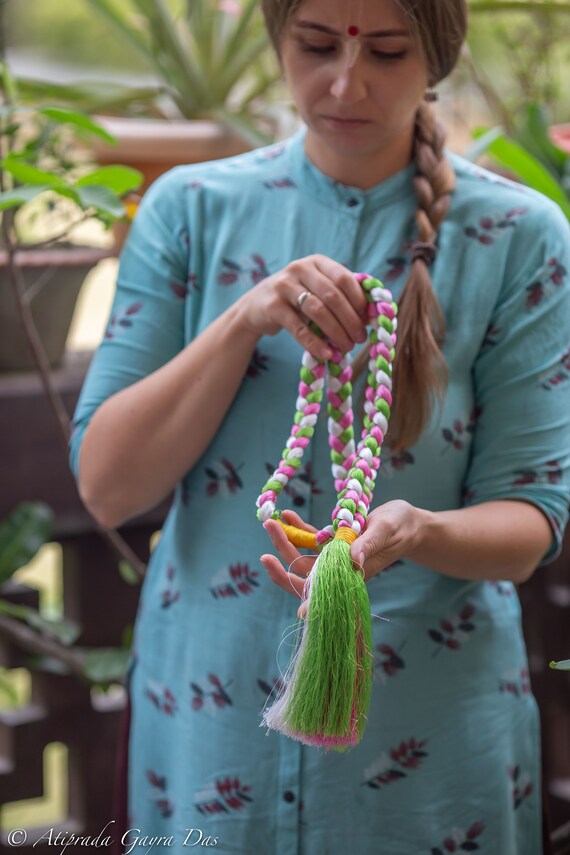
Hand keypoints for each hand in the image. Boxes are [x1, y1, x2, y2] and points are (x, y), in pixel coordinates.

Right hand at [237, 254, 367, 360]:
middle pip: (333, 295)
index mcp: (317, 262)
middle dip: (350, 320)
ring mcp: (284, 286)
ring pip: (317, 310)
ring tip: (346, 347)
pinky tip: (326, 354)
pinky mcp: (272, 306)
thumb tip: (370, 316)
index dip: (359, 300)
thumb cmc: (296, 299)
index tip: (368, 321)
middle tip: (360, 338)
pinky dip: (314, 342)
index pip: (344, 278)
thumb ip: (340, 296)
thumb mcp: (317, 290)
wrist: (256, 306)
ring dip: (336, 332)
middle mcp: (300, 268)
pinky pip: (298, 327)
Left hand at [261, 502, 423, 614]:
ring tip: (271, 521)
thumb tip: (352, 560)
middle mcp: (340, 571)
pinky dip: (298, 529)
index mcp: (354, 574)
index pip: (323, 589)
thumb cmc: (402, 527)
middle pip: (305, 573)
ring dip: (286, 540)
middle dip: (284, 553)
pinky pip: (311, 541)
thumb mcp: (387, 530)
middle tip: (269, 527)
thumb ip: (368, 544)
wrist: (409, 525)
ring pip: (303, 557)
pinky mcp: (335, 545)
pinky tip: (288, 515)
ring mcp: (335, 558)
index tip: (283, 586)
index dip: (305, 595)